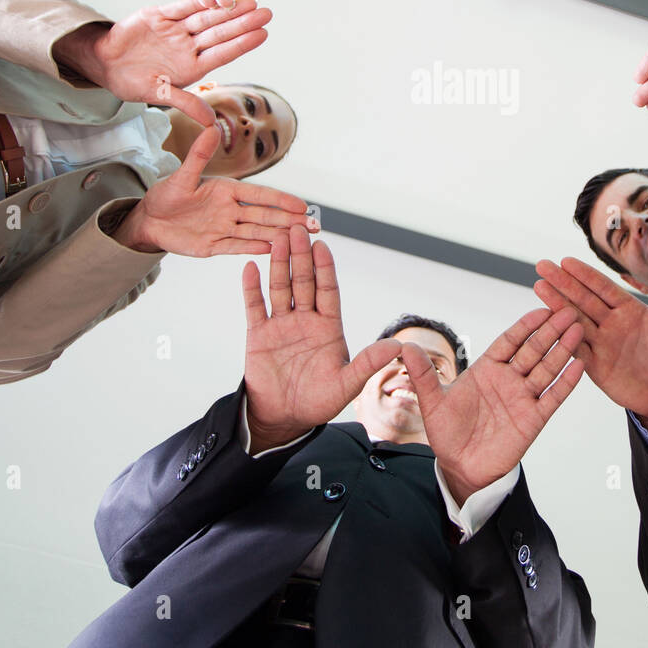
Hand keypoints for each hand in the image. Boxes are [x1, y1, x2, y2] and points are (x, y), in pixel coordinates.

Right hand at [55, 0, 270, 125]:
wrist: (104, 63)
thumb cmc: (131, 82)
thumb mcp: (158, 94)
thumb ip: (185, 103)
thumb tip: (210, 123)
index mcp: (191, 67)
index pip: (222, 54)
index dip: (242, 43)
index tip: (263, 34)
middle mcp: (188, 47)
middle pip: (220, 33)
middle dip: (243, 23)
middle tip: (266, 12)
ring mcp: (176, 31)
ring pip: (205, 18)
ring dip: (226, 9)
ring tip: (250, 1)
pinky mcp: (160, 16)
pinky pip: (182, 6)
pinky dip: (198, 0)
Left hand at [113, 127, 313, 256]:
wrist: (148, 220)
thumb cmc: (165, 195)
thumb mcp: (181, 175)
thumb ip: (199, 155)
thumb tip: (212, 127)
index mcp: (226, 190)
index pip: (259, 195)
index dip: (281, 200)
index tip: (302, 206)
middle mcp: (229, 210)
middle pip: (265, 216)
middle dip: (290, 221)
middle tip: (314, 226)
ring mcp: (223, 229)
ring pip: (256, 232)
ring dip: (278, 235)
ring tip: (300, 240)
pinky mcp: (213, 246)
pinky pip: (236, 247)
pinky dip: (252, 248)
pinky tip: (271, 249)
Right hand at [242, 227, 401, 450]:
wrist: (284, 418)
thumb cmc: (319, 402)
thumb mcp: (346, 384)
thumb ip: (368, 363)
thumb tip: (397, 347)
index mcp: (329, 327)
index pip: (328, 290)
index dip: (324, 268)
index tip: (322, 245)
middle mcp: (306, 320)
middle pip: (303, 282)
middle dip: (300, 256)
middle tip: (297, 228)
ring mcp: (281, 325)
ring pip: (280, 288)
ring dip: (278, 264)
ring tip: (277, 239)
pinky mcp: (259, 334)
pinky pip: (255, 306)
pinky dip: (252, 288)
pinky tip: (251, 266)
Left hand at [399, 306, 583, 504]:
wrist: (459, 468)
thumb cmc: (447, 434)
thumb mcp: (432, 402)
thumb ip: (423, 375)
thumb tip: (405, 347)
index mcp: (486, 370)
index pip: (510, 341)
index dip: (525, 325)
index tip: (541, 308)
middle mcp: (508, 380)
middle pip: (533, 350)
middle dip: (551, 330)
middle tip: (568, 310)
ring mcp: (522, 398)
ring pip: (546, 368)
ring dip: (562, 349)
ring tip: (577, 329)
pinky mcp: (533, 419)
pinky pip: (552, 397)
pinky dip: (565, 382)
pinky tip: (577, 364)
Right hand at [534, 256, 647, 433]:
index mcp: (629, 311)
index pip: (603, 287)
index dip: (585, 275)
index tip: (567, 260)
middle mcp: (611, 324)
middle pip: (583, 299)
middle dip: (563, 283)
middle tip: (542, 266)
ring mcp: (602, 344)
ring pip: (575, 321)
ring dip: (557, 305)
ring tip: (538, 287)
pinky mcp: (596, 367)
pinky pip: (577, 349)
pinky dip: (564, 337)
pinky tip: (550, 324)